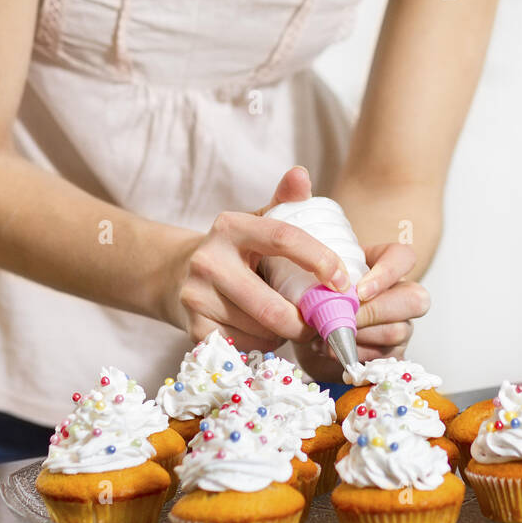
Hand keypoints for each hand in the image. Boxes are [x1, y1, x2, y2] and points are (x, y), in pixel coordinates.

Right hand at [162, 166, 353, 350]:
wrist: (178, 275)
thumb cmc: (235, 249)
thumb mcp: (257, 221)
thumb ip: (284, 201)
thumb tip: (301, 174)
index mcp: (230, 227)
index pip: (284, 238)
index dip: (319, 259)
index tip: (342, 280)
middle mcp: (208, 261)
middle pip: (272, 306)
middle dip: (306, 321)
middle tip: (324, 321)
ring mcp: (197, 298)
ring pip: (262, 331)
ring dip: (288, 334)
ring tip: (293, 322)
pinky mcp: (194, 330)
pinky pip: (246, 348)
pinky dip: (266, 345)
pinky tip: (267, 332)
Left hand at [292, 240, 430, 381]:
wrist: (313, 326)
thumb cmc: (322, 293)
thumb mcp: (325, 276)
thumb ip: (329, 277)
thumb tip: (330, 294)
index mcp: (386, 264)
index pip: (404, 257)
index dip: (387, 273)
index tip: (360, 290)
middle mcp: (402, 293)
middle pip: (414, 299)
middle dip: (374, 312)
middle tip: (343, 318)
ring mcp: (402, 324)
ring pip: (397, 331)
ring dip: (359, 335)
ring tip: (328, 335)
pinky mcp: (394, 352)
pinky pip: (384, 356)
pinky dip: (353, 354)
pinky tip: (331, 349)